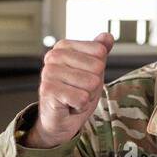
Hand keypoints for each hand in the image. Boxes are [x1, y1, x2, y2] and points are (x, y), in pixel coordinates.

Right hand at [26, 32, 114, 147]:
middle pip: (97, 67)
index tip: (83, 78)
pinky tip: (68, 106)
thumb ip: (100, 52)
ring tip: (73, 98)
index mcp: (63, 46)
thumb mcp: (92, 71)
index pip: (99, 52)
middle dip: (93, 85)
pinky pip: (82, 98)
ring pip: (91, 83)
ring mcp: (49, 72)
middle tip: (78, 91)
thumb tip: (108, 36)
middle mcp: (53, 56)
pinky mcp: (48, 90)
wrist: (60, 121)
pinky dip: (80, 107)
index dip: (98, 70)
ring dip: (87, 96)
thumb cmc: (75, 94)